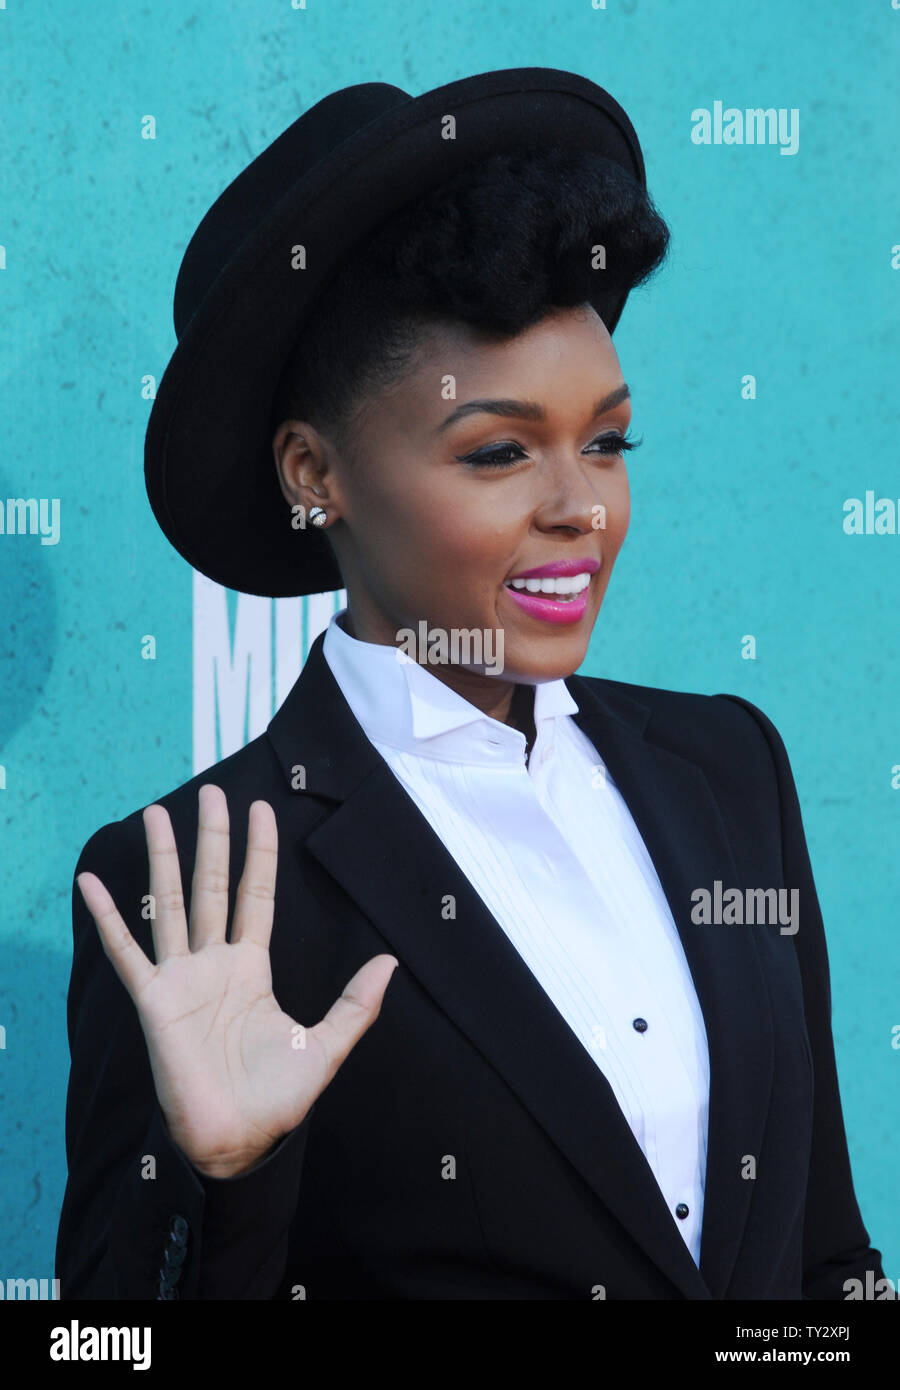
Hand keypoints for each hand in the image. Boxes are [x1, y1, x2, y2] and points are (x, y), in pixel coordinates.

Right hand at [76, 784, 397, 1177]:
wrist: (239, 1141)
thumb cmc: (276, 1099)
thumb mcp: (326, 1045)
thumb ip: (357, 1004)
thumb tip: (391, 962)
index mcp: (252, 967)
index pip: (256, 895)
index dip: (259, 853)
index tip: (262, 810)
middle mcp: (215, 963)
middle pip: (213, 885)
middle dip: (213, 839)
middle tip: (212, 792)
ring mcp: (182, 978)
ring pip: (171, 903)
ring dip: (163, 859)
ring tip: (157, 812)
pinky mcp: (154, 1000)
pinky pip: (127, 952)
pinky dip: (108, 918)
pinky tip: (92, 884)